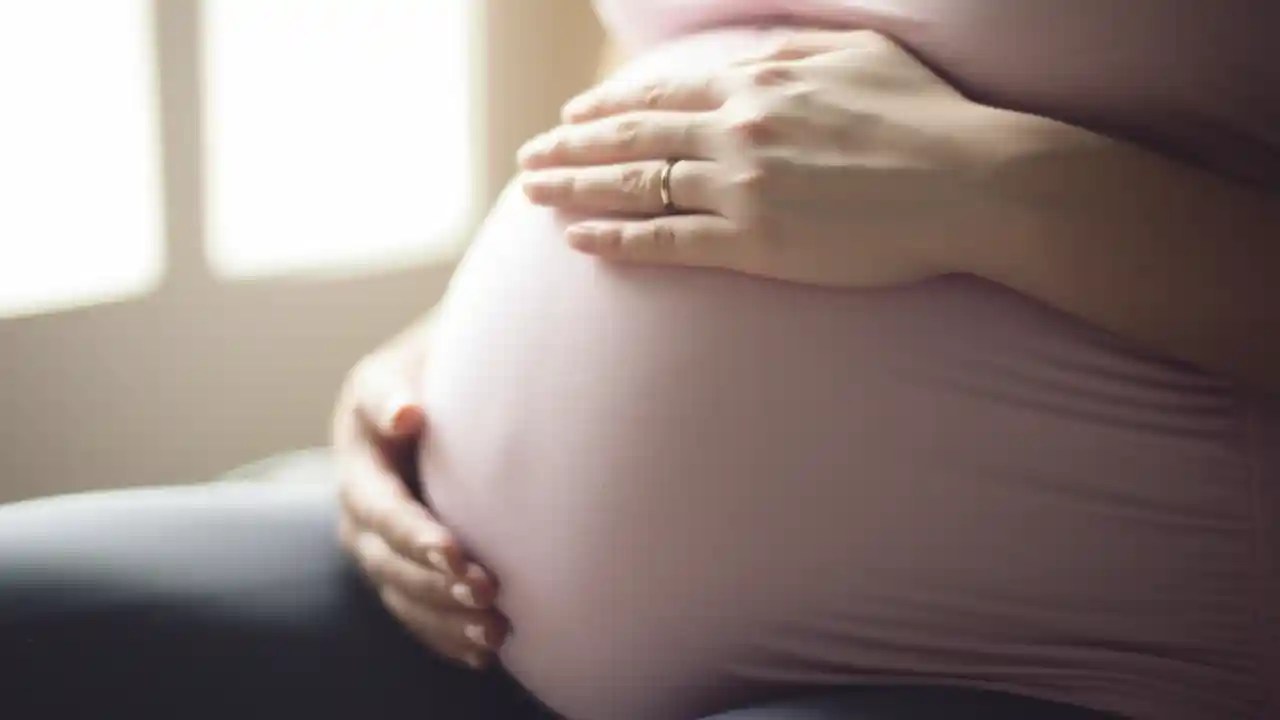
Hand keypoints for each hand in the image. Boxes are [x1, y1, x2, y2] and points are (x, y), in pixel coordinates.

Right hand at [332, 320, 507, 668]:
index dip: (416, 534)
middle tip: (489, 595)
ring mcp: (375, 537)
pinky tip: (482, 653)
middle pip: (389, 559)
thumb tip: (407, 416)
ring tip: (493, 635)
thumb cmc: (433, 362)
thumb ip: (396, 389)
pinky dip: (445, 634)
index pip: (382, 506)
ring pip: (400, 591)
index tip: (457, 552)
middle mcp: (358, 501)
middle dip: (436, 583)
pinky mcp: (399, 560)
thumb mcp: (406, 362)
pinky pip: (413, 607)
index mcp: (359, 450)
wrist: (442, 376)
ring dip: (444, 618)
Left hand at [517, 30, 997, 287]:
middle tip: (529, 160)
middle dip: (571, 147)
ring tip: (534, 197)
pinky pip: (667, 242)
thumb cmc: (928, 115)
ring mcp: (741, 187)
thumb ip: (792, 51)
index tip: (572, 118)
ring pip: (636, 187)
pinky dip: (617, 241)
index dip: (608, 107)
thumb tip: (749, 52)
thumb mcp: (858, 52)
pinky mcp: (755, 243)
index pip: (661, 93)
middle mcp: (736, 129)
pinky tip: (580, 243)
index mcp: (759, 81)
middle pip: (632, 137)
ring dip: (576, 190)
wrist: (972, 182)